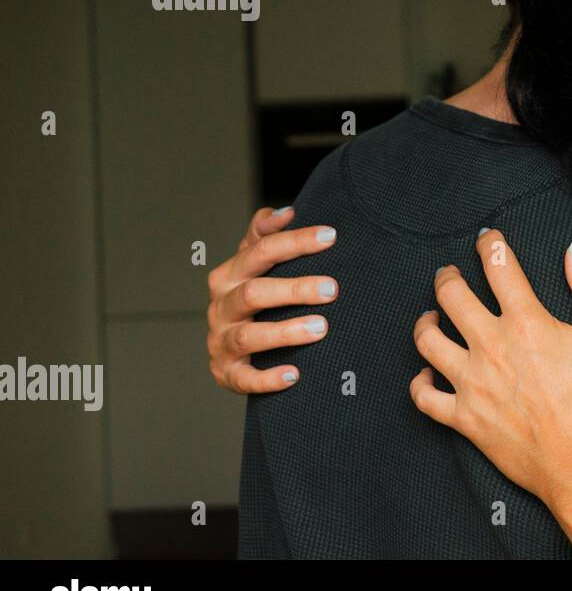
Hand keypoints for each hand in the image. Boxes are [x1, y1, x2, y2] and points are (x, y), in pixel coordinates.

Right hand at [206, 205, 340, 392]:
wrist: (234, 348)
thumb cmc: (255, 297)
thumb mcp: (254, 264)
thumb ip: (264, 235)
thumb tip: (287, 211)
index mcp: (229, 274)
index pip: (260, 251)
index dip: (294, 242)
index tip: (331, 236)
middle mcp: (220, 306)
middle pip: (253, 293)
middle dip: (294, 289)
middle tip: (332, 288)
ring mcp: (221, 341)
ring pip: (247, 336)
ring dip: (285, 331)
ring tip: (321, 328)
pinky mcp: (227, 373)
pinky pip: (244, 379)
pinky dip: (267, 378)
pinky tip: (294, 375)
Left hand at [409, 229, 571, 507]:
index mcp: (527, 322)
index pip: (499, 267)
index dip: (491, 244)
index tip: (488, 238)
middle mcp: (492, 347)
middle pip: (452, 297)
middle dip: (448, 277)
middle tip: (450, 273)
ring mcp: (472, 384)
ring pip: (428, 341)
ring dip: (425, 320)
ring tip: (429, 315)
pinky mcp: (465, 419)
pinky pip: (424, 398)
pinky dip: (418, 383)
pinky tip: (423, 374)